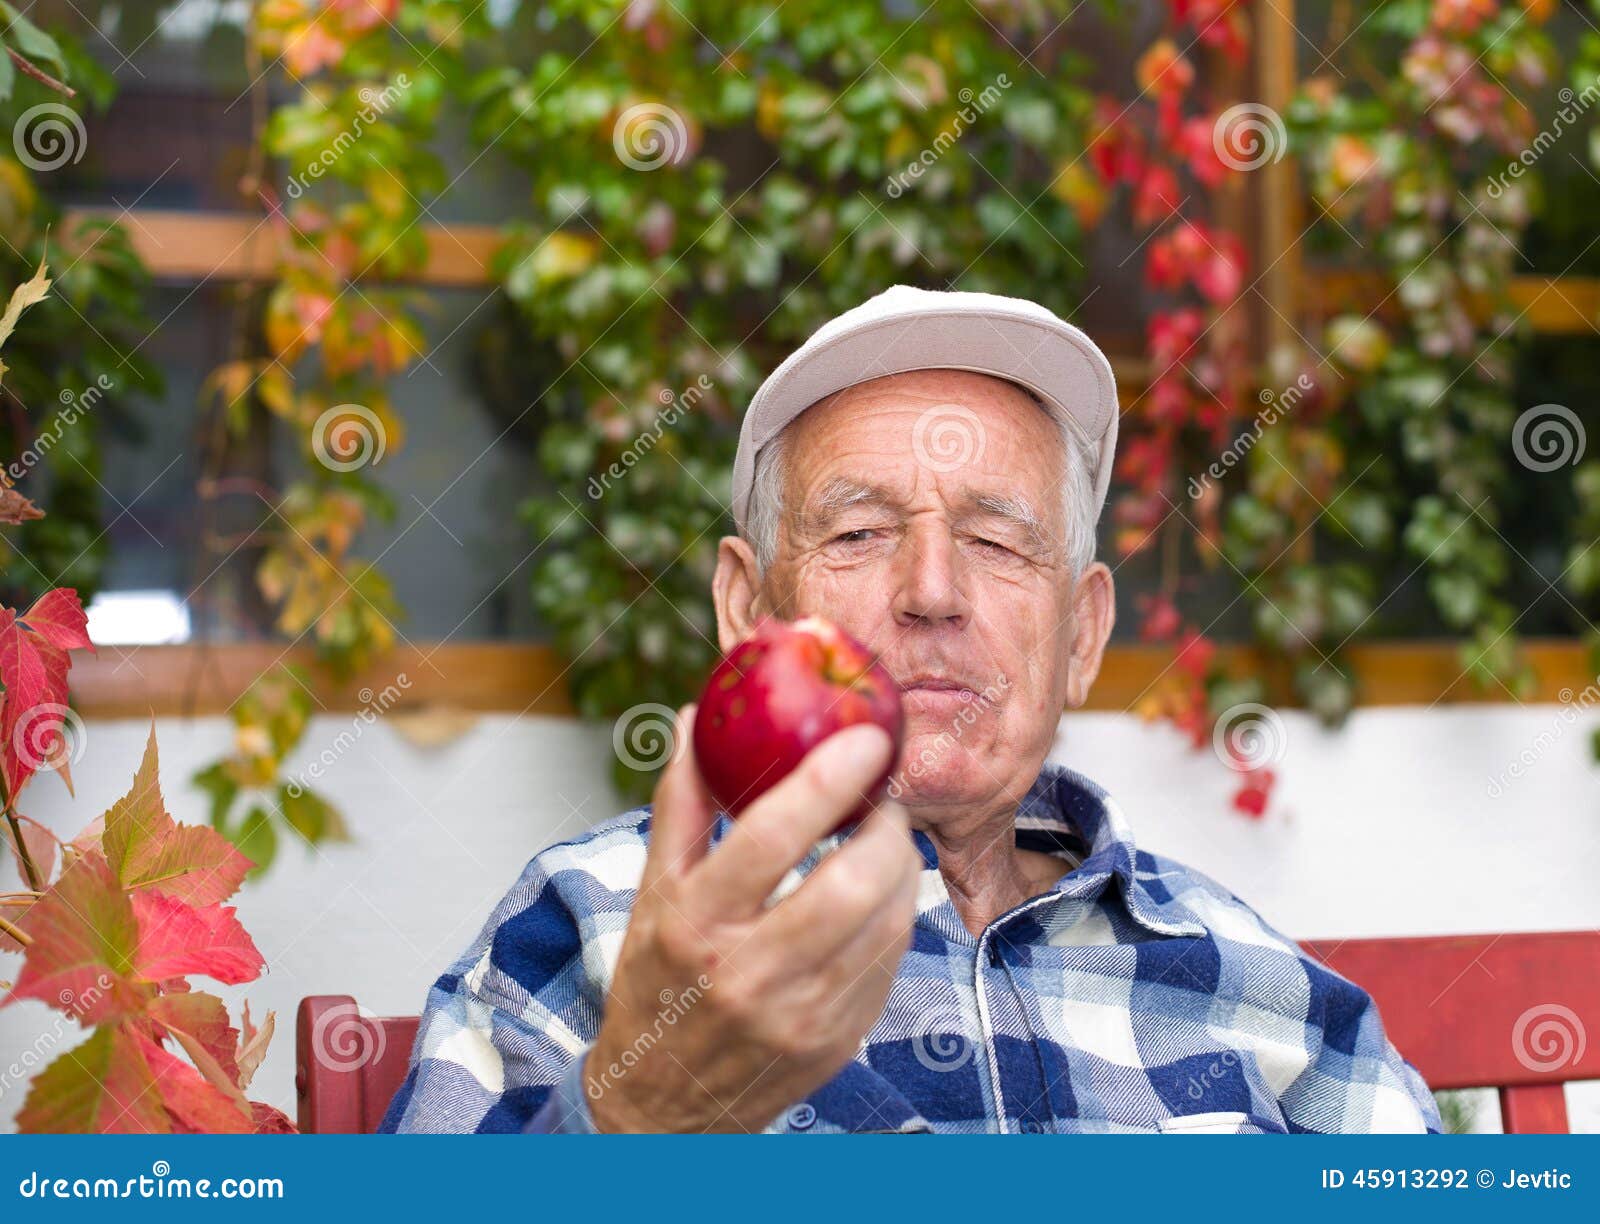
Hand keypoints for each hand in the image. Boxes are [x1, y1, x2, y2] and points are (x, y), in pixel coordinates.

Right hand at [584, 704, 920, 1132]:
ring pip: (887, 921)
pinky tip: (874, 895)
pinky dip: (895, 914)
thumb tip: (696, 720)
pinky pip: (890, 960)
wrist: (662, 1106)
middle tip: (881, 800)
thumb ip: (680, 804)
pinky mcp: (838, 1041)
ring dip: (900, 866)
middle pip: (851, 884)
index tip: (864, 740)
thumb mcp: (651, 892)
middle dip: (885, 828)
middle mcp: (749, 974)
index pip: (768, 839)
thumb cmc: (657, 982)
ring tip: (883, 839)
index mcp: (695, 925)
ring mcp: (801, 1016)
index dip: (824, 781)